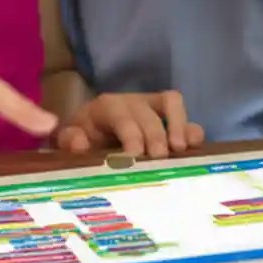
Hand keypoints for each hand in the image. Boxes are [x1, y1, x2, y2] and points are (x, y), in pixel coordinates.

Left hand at [55, 91, 204, 157]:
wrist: (91, 133)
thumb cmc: (83, 138)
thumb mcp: (71, 141)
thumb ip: (70, 142)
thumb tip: (80, 143)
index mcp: (106, 107)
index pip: (122, 117)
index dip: (131, 136)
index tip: (135, 159)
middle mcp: (132, 101)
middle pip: (148, 115)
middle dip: (154, 137)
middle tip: (158, 162)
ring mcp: (152, 106)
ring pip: (171, 102)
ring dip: (178, 126)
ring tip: (179, 150)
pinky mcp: (168, 117)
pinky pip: (183, 113)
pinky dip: (190, 129)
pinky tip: (192, 149)